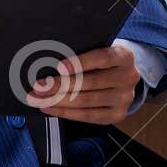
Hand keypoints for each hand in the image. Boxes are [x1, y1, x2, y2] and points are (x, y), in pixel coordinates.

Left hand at [26, 43, 141, 125]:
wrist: (124, 78)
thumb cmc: (104, 62)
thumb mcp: (100, 50)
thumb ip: (82, 55)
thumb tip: (50, 64)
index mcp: (125, 56)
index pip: (103, 58)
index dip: (80, 62)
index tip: (59, 67)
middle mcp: (128, 77)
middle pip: (91, 82)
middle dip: (61, 85)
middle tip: (38, 86)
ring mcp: (124, 98)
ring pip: (87, 101)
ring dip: (58, 101)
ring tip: (38, 99)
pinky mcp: (117, 115)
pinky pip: (88, 116)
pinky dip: (65, 113)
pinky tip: (49, 108)